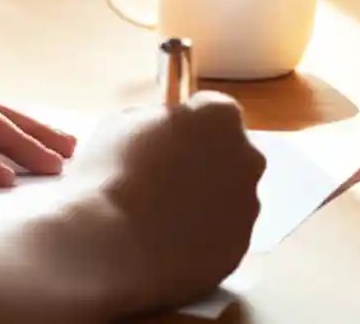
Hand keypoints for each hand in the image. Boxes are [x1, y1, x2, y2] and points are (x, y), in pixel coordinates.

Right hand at [51, 92, 265, 315]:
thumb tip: (159, 132)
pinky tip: (168, 244)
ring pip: (228, 197)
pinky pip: (221, 235)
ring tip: (159, 218)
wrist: (112, 250)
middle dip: (202, 162)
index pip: (212, 110)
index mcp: (220, 118)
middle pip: (228, 154)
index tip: (164, 139)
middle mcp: (247, 158)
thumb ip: (154, 121)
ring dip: (203, 201)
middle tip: (162, 179)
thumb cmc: (111, 176)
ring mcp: (248, 206)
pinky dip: (201, 236)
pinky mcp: (240, 247)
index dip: (186, 124)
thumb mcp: (120, 125)